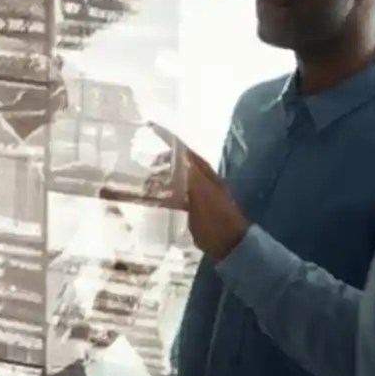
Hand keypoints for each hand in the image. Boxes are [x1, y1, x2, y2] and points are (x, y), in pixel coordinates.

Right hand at [147, 124, 248, 261]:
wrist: (229, 244)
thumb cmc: (216, 218)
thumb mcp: (202, 195)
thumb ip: (189, 175)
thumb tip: (175, 157)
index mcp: (205, 173)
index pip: (186, 151)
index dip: (171, 142)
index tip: (153, 131)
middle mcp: (202, 181)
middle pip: (180, 164)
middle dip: (163, 161)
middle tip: (145, 164)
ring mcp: (198, 196)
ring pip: (176, 180)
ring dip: (162, 178)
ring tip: (145, 181)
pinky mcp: (194, 211)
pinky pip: (175, 196)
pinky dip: (164, 194)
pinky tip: (154, 200)